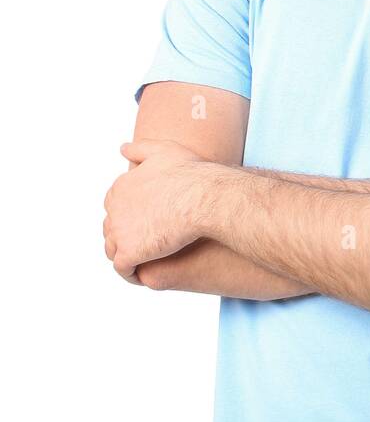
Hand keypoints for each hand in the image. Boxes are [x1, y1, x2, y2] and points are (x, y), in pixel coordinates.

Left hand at [103, 139, 211, 282]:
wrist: (204, 197)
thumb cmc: (191, 174)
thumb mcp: (164, 150)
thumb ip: (140, 149)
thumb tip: (123, 148)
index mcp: (119, 188)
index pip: (118, 207)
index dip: (135, 215)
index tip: (153, 221)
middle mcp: (112, 210)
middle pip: (114, 228)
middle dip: (129, 235)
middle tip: (152, 241)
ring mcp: (119, 233)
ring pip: (116, 250)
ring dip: (129, 255)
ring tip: (149, 259)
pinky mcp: (129, 253)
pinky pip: (125, 269)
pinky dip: (133, 273)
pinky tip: (148, 272)